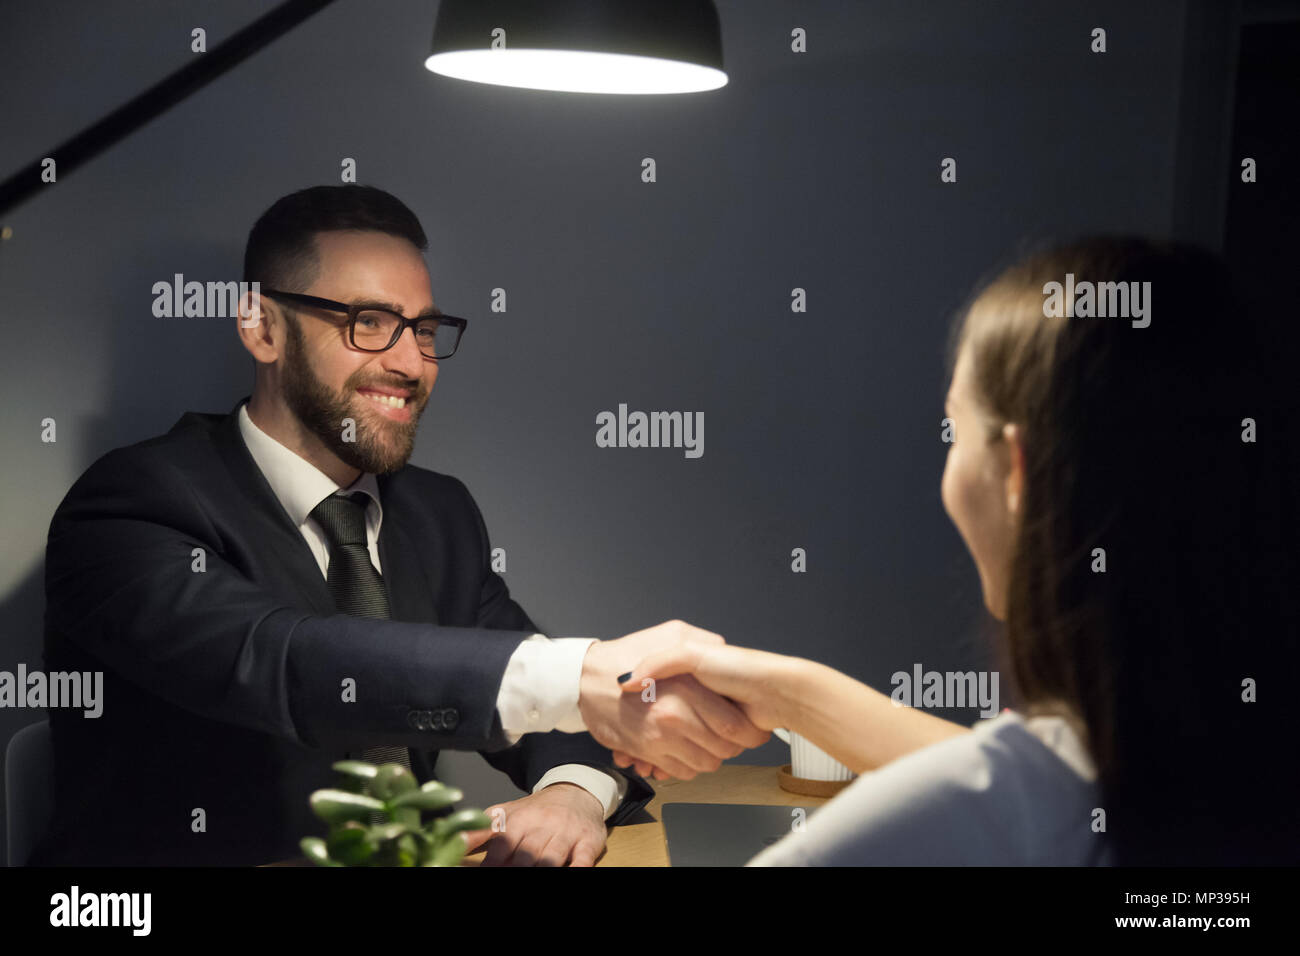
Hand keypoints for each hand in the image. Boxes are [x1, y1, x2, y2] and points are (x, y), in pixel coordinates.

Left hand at [460, 783, 606, 865]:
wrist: (576, 792)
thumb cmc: (536, 811)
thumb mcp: (506, 814)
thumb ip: (480, 830)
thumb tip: (453, 843)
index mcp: (520, 819)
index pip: (503, 844)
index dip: (492, 863)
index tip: (485, 871)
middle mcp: (542, 825)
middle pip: (526, 855)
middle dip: (515, 870)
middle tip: (504, 877)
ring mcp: (566, 834)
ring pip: (551, 859)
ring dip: (541, 869)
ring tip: (532, 875)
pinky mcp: (588, 842)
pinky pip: (584, 859)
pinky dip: (577, 869)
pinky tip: (571, 872)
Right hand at [579, 620, 769, 778]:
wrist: (584, 679)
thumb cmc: (625, 656)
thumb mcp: (670, 633)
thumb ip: (704, 641)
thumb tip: (727, 652)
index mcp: (686, 687)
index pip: (735, 725)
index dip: (749, 729)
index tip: (750, 725)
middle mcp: (674, 717)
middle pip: (724, 749)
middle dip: (733, 744)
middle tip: (731, 734)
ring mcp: (659, 739)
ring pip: (705, 764)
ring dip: (711, 756)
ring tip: (708, 740)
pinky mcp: (646, 753)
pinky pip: (682, 771)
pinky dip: (688, 765)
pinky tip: (686, 747)